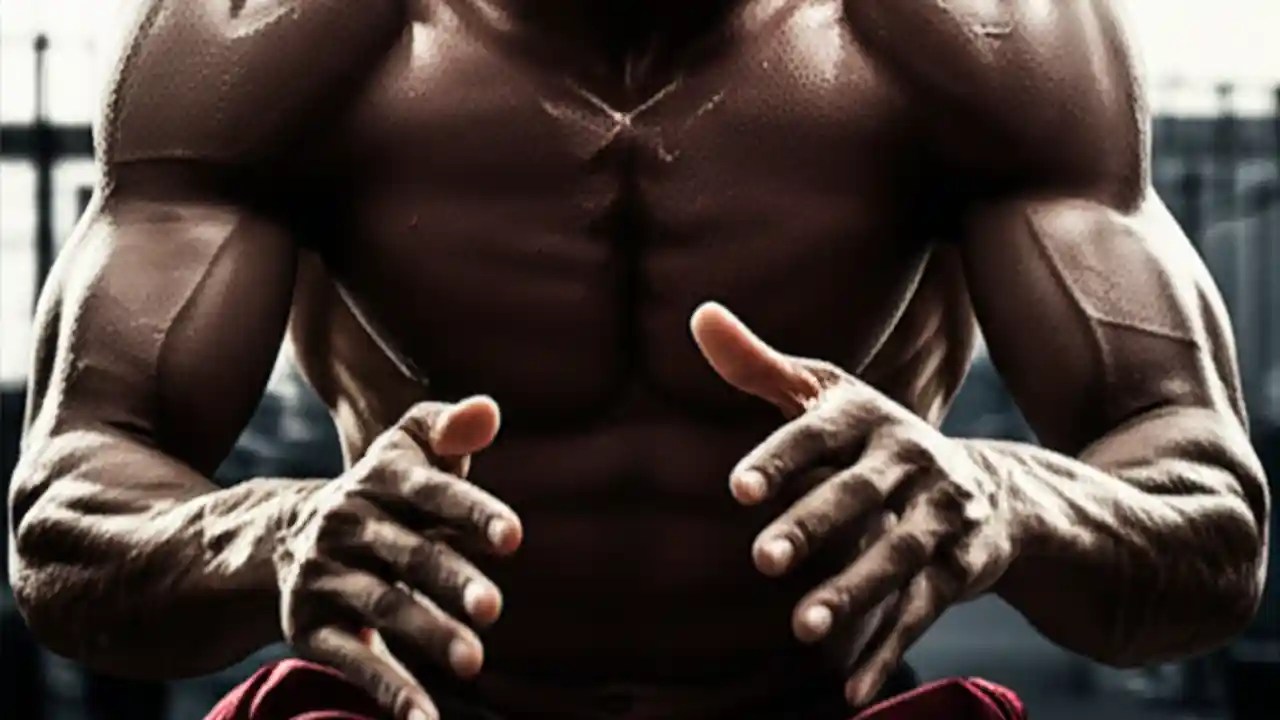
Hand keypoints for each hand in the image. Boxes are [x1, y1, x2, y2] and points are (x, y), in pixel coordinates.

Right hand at [273, 396, 520, 719]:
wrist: (282, 534)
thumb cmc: (384, 492)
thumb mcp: (409, 452)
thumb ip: (451, 431)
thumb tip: (489, 410)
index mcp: (382, 478)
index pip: (431, 492)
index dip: (470, 512)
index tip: (513, 537)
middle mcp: (349, 524)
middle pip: (408, 554)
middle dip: (451, 580)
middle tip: (494, 608)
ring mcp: (325, 577)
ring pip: (382, 607)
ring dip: (426, 635)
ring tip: (474, 662)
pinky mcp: (308, 626)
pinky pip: (351, 658)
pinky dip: (387, 690)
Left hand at [691, 302, 1016, 706]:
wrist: (994, 487)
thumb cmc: (875, 441)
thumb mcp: (824, 397)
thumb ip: (759, 365)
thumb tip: (699, 315)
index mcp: (867, 414)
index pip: (818, 432)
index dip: (781, 458)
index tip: (737, 490)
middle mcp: (912, 457)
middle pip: (859, 493)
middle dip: (813, 526)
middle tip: (762, 560)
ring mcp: (943, 512)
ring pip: (899, 553)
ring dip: (854, 590)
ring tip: (802, 627)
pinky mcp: (963, 565)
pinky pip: (925, 608)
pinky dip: (891, 648)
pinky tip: (853, 689)